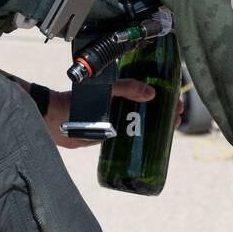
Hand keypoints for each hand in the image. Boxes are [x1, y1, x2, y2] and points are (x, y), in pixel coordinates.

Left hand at [44, 78, 180, 148]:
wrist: (55, 120)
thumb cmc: (76, 100)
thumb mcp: (106, 89)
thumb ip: (126, 88)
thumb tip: (150, 92)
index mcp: (121, 90)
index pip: (149, 90)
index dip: (165, 94)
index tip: (176, 100)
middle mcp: (121, 103)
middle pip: (150, 106)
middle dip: (166, 110)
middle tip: (177, 115)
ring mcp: (117, 119)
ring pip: (143, 121)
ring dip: (158, 124)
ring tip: (171, 127)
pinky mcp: (111, 134)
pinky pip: (131, 137)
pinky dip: (143, 138)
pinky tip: (154, 142)